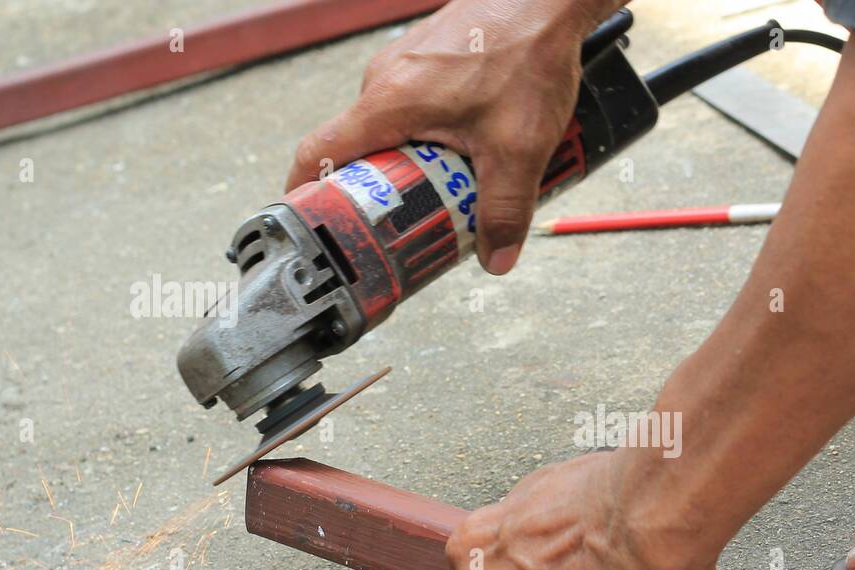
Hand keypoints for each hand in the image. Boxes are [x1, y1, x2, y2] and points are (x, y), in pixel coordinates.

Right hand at [286, 0, 614, 274]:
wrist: (548, 1)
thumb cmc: (527, 55)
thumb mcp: (519, 150)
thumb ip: (504, 210)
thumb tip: (496, 260)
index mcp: (388, 103)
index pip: (320, 153)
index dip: (307, 194)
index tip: (312, 225)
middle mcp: (384, 80)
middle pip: (361, 150)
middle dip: (382, 194)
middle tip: (408, 228)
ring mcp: (404, 66)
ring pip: (393, 130)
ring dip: (415, 165)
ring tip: (450, 193)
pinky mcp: (428, 59)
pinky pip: (415, 109)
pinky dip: (432, 137)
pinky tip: (470, 151)